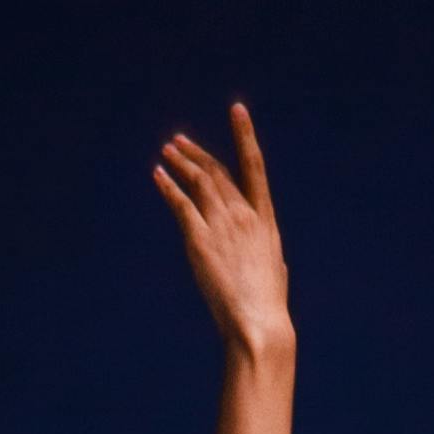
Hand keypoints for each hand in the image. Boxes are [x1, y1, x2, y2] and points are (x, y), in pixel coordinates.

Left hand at [155, 104, 291, 353]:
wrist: (258, 323)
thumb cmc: (269, 306)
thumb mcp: (275, 273)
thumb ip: (269, 255)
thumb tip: (273, 258)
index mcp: (264, 220)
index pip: (254, 166)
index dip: (245, 135)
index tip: (238, 110)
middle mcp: (243, 215)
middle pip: (217, 172)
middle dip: (196, 153)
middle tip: (178, 142)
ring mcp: (222, 225)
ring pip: (198, 181)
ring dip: (180, 164)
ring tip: (166, 153)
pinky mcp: (199, 239)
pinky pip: (180, 203)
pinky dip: (168, 186)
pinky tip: (158, 176)